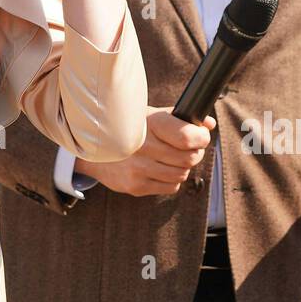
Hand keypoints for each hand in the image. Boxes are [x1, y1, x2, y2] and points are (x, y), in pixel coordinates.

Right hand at [76, 106, 214, 195]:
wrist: (91, 146)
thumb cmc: (127, 127)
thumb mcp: (149, 114)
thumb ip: (180, 118)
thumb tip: (209, 124)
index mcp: (149, 124)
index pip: (187, 137)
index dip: (201, 138)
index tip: (201, 136)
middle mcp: (143, 146)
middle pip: (188, 158)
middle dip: (195, 153)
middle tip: (190, 148)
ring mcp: (138, 168)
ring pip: (181, 174)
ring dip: (183, 167)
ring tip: (174, 158)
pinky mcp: (135, 186)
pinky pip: (170, 187)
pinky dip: (172, 180)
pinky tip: (161, 169)